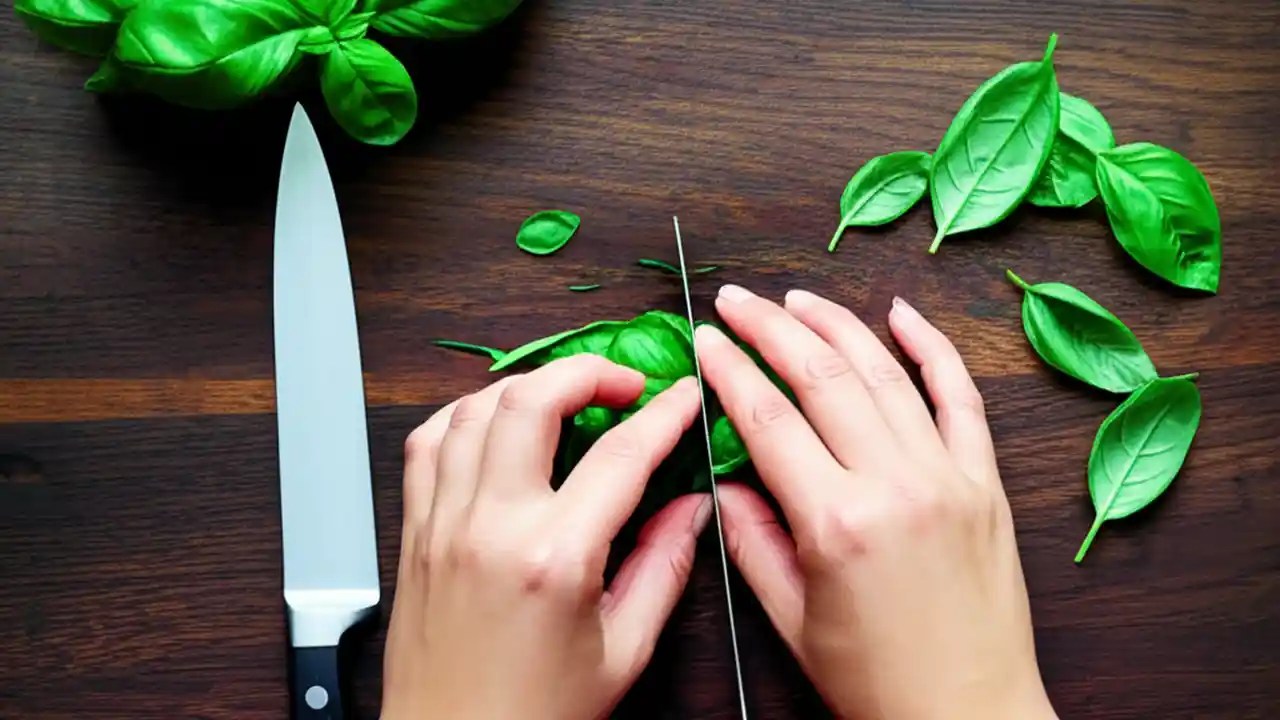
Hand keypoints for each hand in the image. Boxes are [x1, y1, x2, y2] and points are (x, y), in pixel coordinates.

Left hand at [381, 355, 711, 719]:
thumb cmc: (532, 716)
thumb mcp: (624, 652)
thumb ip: (664, 568)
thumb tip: (692, 508)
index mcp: (554, 559)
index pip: (622, 454)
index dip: (664, 413)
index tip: (684, 396)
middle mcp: (491, 527)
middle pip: (533, 400)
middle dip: (588, 372)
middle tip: (624, 385)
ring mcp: (444, 523)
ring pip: (475, 408)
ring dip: (528, 387)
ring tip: (565, 399)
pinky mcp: (415, 532)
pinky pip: (428, 444)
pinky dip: (465, 415)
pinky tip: (496, 425)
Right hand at [696, 286, 1055, 719]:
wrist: (970, 717)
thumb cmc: (877, 682)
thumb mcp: (791, 620)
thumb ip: (753, 540)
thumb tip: (729, 480)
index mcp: (837, 522)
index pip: (769, 418)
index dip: (730, 370)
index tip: (705, 340)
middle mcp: (895, 485)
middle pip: (822, 376)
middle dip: (770, 327)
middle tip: (736, 300)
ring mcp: (948, 477)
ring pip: (885, 373)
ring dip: (837, 324)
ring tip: (797, 299)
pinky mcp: (985, 484)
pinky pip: (960, 398)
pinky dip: (932, 348)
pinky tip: (901, 313)